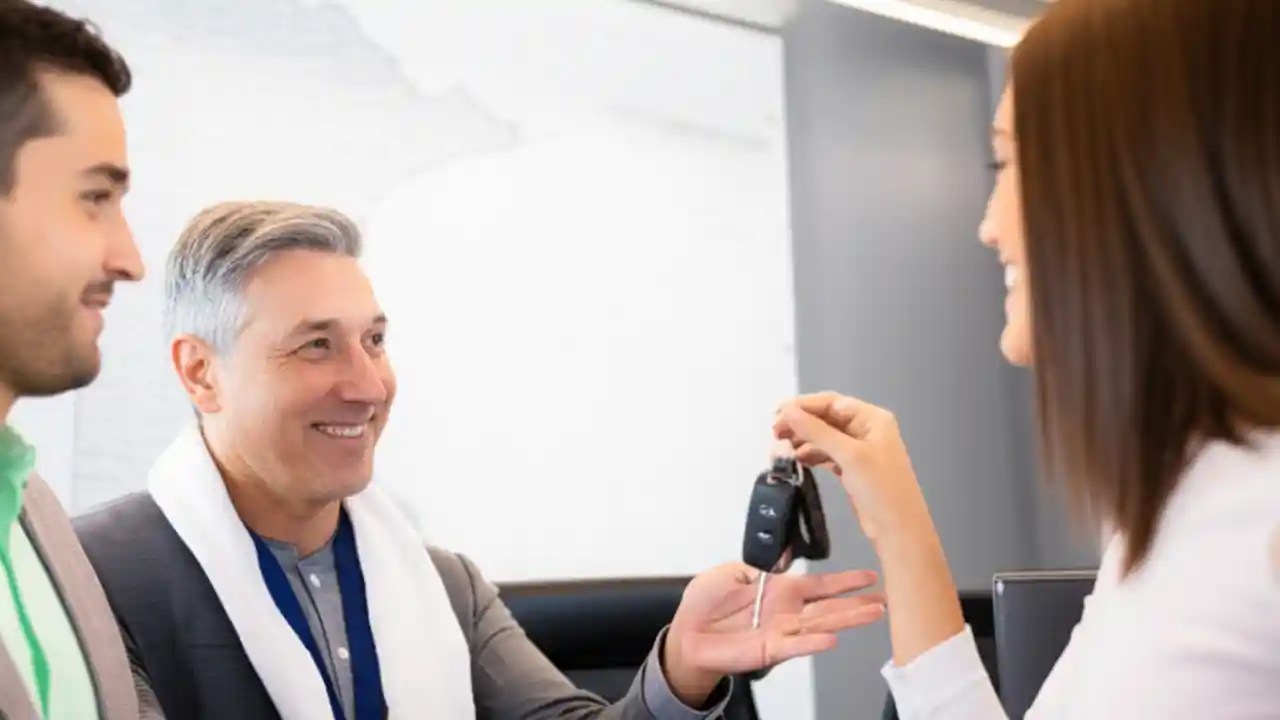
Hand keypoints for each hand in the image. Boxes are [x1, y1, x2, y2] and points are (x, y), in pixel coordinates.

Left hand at [662, 563, 883, 706]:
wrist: (688, 633)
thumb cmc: (705, 604)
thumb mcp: (731, 571)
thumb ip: (759, 564)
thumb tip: (781, 554)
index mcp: (780, 590)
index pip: (820, 584)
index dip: (844, 580)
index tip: (869, 576)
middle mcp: (787, 612)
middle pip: (830, 606)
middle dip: (858, 603)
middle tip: (885, 600)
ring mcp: (782, 632)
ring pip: (822, 625)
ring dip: (848, 620)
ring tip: (873, 614)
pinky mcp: (771, 649)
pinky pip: (796, 646)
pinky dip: (813, 643)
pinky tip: (832, 639)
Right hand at [773, 392, 963, 665]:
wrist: (898, 530)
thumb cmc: (881, 489)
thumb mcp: (848, 455)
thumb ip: (816, 431)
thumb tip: (788, 411)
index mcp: (872, 419)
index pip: (832, 402)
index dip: (803, 406)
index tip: (777, 414)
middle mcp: (867, 430)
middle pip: (826, 418)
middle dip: (801, 423)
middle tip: (775, 433)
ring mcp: (860, 451)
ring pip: (824, 437)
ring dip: (803, 440)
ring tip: (781, 448)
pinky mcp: (853, 469)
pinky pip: (827, 454)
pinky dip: (811, 455)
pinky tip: (797, 459)